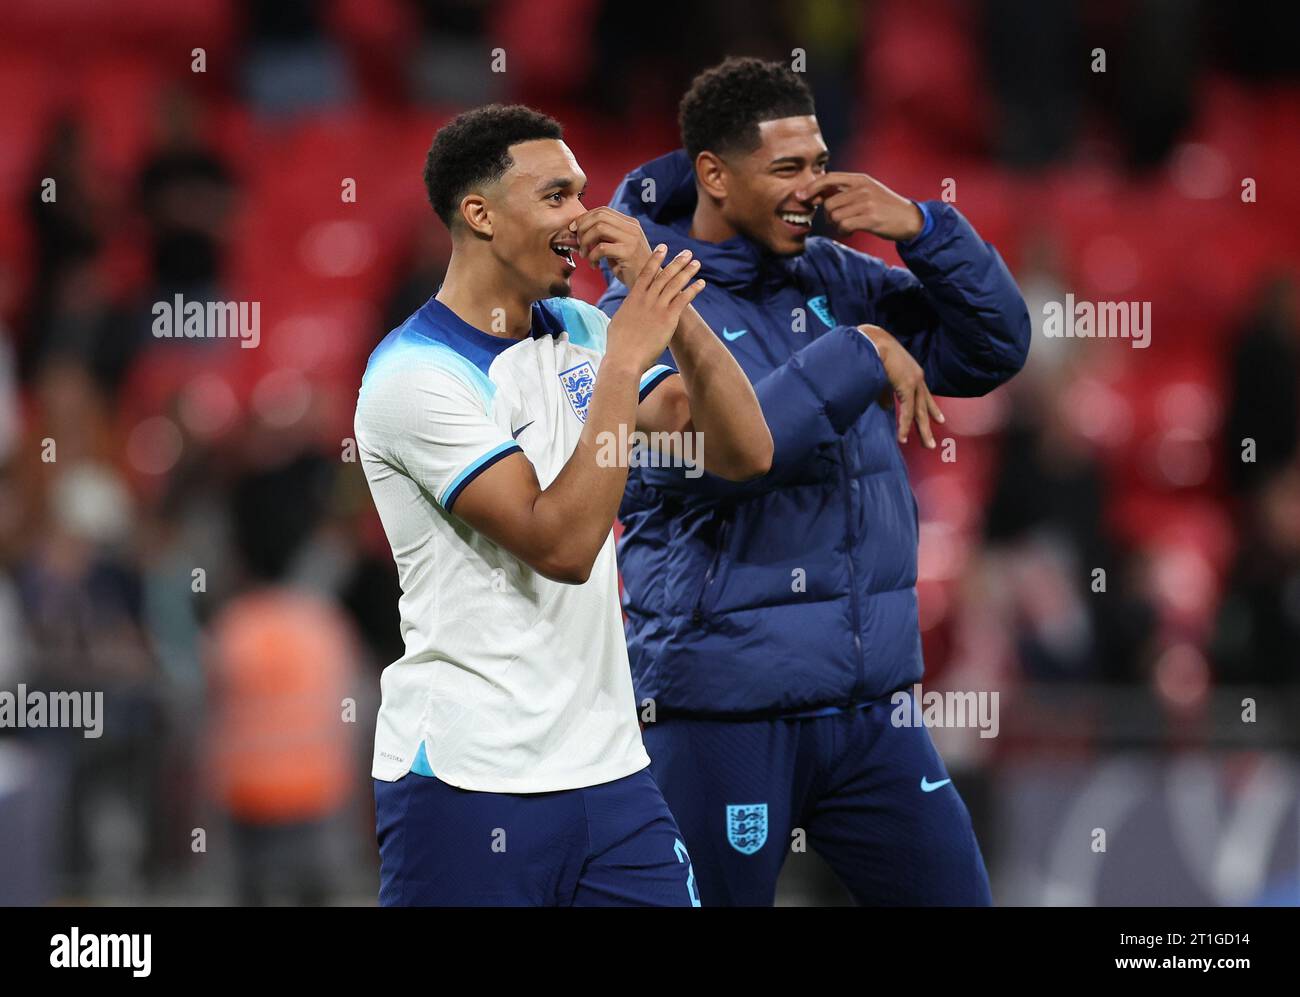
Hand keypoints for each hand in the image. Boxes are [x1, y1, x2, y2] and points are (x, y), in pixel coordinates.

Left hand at [571, 206, 652, 284]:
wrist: (650, 284)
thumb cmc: (629, 268)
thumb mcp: (617, 247)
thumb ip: (604, 236)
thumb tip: (578, 229)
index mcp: (630, 223)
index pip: (602, 210)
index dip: (584, 218)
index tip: (574, 230)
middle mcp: (632, 227)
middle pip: (599, 216)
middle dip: (583, 229)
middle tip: (578, 244)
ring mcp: (632, 239)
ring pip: (599, 229)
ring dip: (586, 242)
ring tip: (584, 255)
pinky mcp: (629, 252)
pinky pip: (602, 248)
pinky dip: (592, 256)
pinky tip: (594, 265)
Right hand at [607, 245, 704, 373]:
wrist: (624, 358)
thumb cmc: (618, 346)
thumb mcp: (617, 323)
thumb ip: (624, 313)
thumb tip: (625, 313)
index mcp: (633, 299)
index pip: (645, 273)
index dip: (655, 259)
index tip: (662, 248)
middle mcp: (646, 299)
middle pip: (664, 275)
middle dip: (676, 262)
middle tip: (686, 252)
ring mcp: (658, 308)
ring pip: (674, 284)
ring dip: (687, 272)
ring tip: (696, 262)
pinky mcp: (668, 319)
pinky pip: (683, 299)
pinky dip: (693, 290)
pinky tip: (701, 283)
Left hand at [796, 172, 923, 241]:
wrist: (909, 219)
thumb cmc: (884, 207)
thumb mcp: (866, 191)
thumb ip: (845, 191)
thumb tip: (817, 195)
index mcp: (860, 179)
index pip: (828, 178)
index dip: (811, 187)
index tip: (800, 196)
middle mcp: (862, 188)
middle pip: (829, 203)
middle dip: (828, 216)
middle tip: (839, 221)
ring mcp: (867, 202)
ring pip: (835, 216)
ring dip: (837, 226)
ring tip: (848, 226)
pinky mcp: (871, 218)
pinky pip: (844, 226)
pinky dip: (844, 232)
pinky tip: (851, 232)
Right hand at [858, 324, 943, 447]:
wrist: (873, 341)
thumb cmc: (874, 353)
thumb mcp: (882, 375)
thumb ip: (885, 393)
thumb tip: (887, 408)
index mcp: (913, 374)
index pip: (924, 396)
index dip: (931, 409)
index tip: (938, 419)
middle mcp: (918, 379)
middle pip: (924, 407)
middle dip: (927, 425)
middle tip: (932, 442)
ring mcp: (914, 383)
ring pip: (919, 412)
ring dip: (922, 430)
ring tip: (927, 445)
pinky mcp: (907, 386)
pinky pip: (907, 411)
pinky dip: (904, 426)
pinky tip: (903, 438)